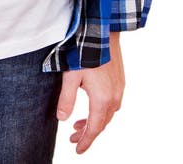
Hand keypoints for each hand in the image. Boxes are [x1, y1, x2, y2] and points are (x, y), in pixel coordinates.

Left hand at [56, 32, 124, 153]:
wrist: (103, 32)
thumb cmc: (85, 52)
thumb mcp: (71, 76)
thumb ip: (66, 99)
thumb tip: (62, 119)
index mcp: (102, 100)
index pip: (94, 129)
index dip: (85, 141)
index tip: (77, 150)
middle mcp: (114, 97)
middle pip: (101, 124)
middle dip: (87, 133)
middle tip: (72, 138)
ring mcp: (119, 89)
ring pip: (108, 114)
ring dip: (94, 122)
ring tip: (79, 124)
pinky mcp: (120, 80)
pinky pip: (112, 103)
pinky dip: (101, 111)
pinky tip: (93, 106)